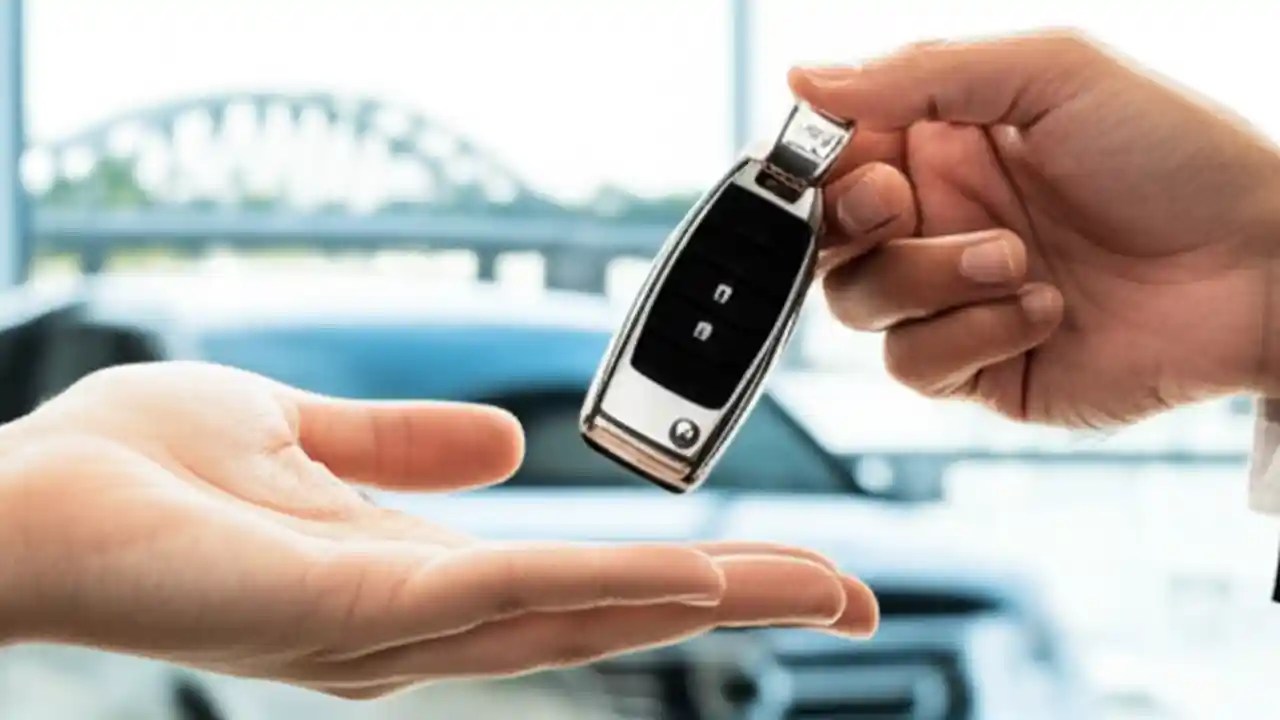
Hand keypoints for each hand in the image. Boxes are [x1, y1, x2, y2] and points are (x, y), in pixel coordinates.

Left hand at [0, 362, 876, 698]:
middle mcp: (418, 626)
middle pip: (605, 619)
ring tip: (808, 588)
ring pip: (577, 616)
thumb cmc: (138, 473)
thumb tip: (504, 441)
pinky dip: (605, 586)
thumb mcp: (301, 434)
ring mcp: (391, 629)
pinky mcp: (353, 609)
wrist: (19, 500)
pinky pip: (499, 594)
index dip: (676, 580)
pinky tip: (691, 571)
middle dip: (733, 608)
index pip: (573, 586)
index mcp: (412, 581)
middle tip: (848, 601)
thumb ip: (402, 444)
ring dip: (699, 601)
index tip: (765, 564)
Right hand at [790, 30, 1279, 426]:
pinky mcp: (978, 369)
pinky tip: (1045, 310)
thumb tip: (804, 80)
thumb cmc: (1175, 157)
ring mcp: (953, 299)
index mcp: (943, 145)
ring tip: (1018, 261)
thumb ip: (922, 73)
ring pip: (857, 305)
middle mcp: (938, 221)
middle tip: (902, 204)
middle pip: (826, 239)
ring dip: (929, 280)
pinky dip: (970, 335)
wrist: (1262, 269)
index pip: (834, 158)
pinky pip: (913, 365)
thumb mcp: (1053, 73)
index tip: (854, 160)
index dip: (817, 165)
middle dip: (851, 223)